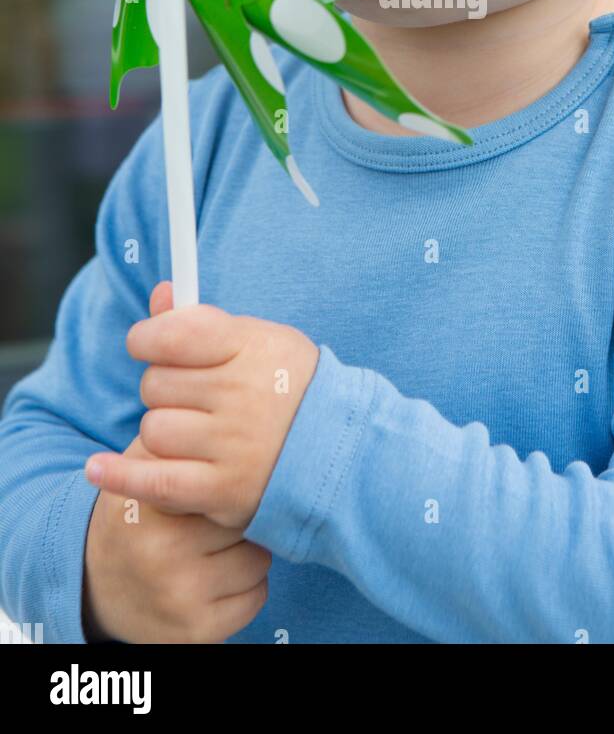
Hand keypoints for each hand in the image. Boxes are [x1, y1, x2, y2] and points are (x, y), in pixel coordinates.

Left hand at [82, 284, 272, 643]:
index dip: (149, 337)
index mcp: (253, 348)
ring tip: (196, 436)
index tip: (149, 343)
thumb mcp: (263, 342)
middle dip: (165, 389)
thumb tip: (161, 294)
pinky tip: (97, 468)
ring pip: (153, 430)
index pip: (175, 334)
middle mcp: (240, 394)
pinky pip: (154, 480)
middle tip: (193, 399)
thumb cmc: (295, 391)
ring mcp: (231, 445)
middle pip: (157, 384)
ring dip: (164, 433)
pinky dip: (121, 475)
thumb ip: (206, 322)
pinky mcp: (222, 491)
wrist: (345, 455)